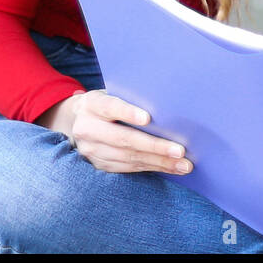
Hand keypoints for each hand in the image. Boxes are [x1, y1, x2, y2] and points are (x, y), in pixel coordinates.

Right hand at [36, 90, 191, 175]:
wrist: (80, 120)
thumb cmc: (110, 103)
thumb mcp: (113, 94)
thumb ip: (131, 98)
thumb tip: (168, 105)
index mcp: (91, 104)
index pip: (109, 107)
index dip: (128, 112)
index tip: (148, 118)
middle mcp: (87, 128)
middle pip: (122, 138)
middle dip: (154, 146)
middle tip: (179, 150)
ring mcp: (91, 150)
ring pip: (128, 157)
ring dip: (159, 162)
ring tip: (183, 164)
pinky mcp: (99, 165)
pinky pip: (128, 168)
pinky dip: (152, 168)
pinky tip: (171, 168)